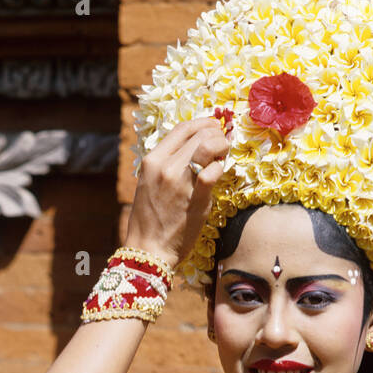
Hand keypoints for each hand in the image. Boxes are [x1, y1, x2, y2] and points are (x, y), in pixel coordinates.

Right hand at [124, 117, 229, 269]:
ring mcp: (179, 181)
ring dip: (221, 145)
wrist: (149, 249)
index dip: (203, 122)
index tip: (214, 126)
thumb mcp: (150, 184)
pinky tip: (219, 171)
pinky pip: (213, 171)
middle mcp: (165, 166)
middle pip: (198, 134)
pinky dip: (220, 167)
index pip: (182, 128)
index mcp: (152, 160)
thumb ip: (168, 165)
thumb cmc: (150, 220)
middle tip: (223, 143)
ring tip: (223, 154)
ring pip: (208, 145)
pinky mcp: (195, 198)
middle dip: (216, 134)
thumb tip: (195, 149)